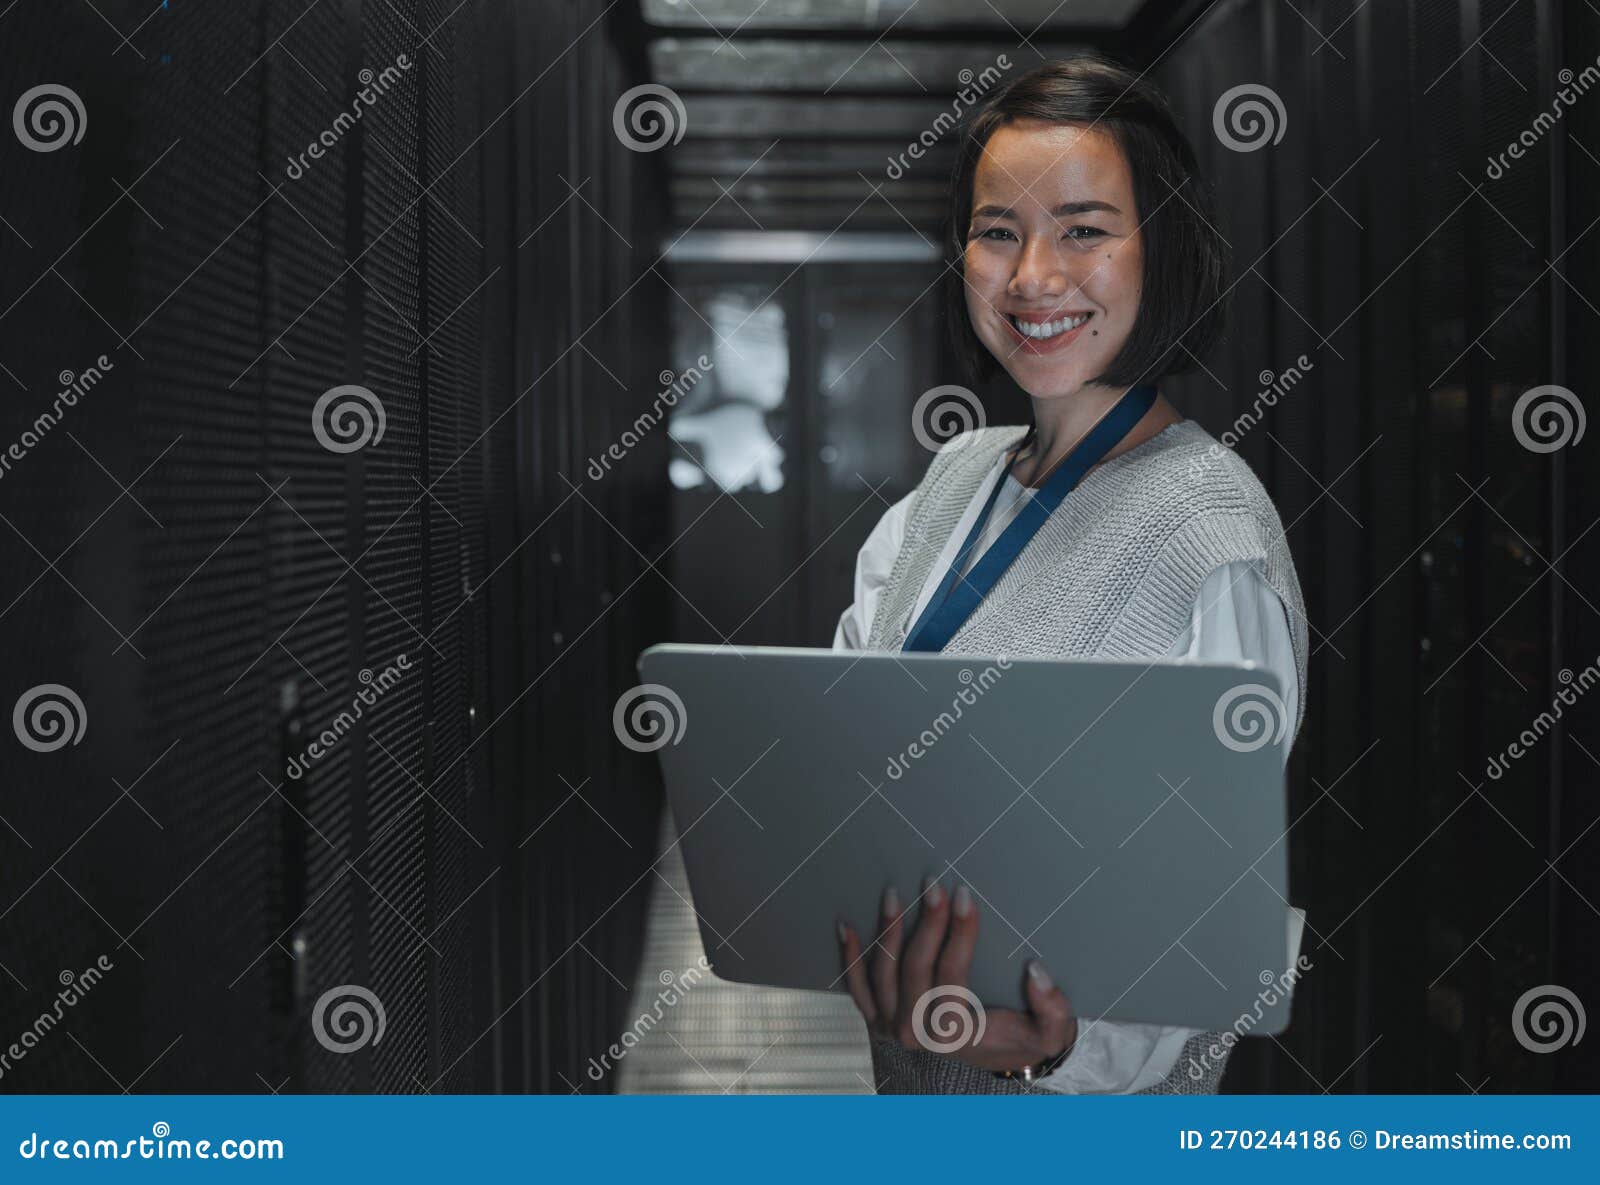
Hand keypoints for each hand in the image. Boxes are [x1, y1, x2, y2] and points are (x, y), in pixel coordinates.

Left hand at [836, 877, 1077, 1073]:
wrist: (1001, 1060)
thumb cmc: (1026, 1037)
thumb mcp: (1052, 1030)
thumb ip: (1052, 1007)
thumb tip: (1036, 971)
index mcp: (955, 1033)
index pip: (950, 974)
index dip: (958, 933)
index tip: (964, 895)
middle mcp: (917, 1035)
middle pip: (914, 968)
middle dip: (926, 922)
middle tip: (933, 884)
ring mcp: (893, 1029)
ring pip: (883, 973)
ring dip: (887, 930)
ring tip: (894, 893)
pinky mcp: (880, 1022)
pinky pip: (858, 989)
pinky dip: (850, 957)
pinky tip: (846, 925)